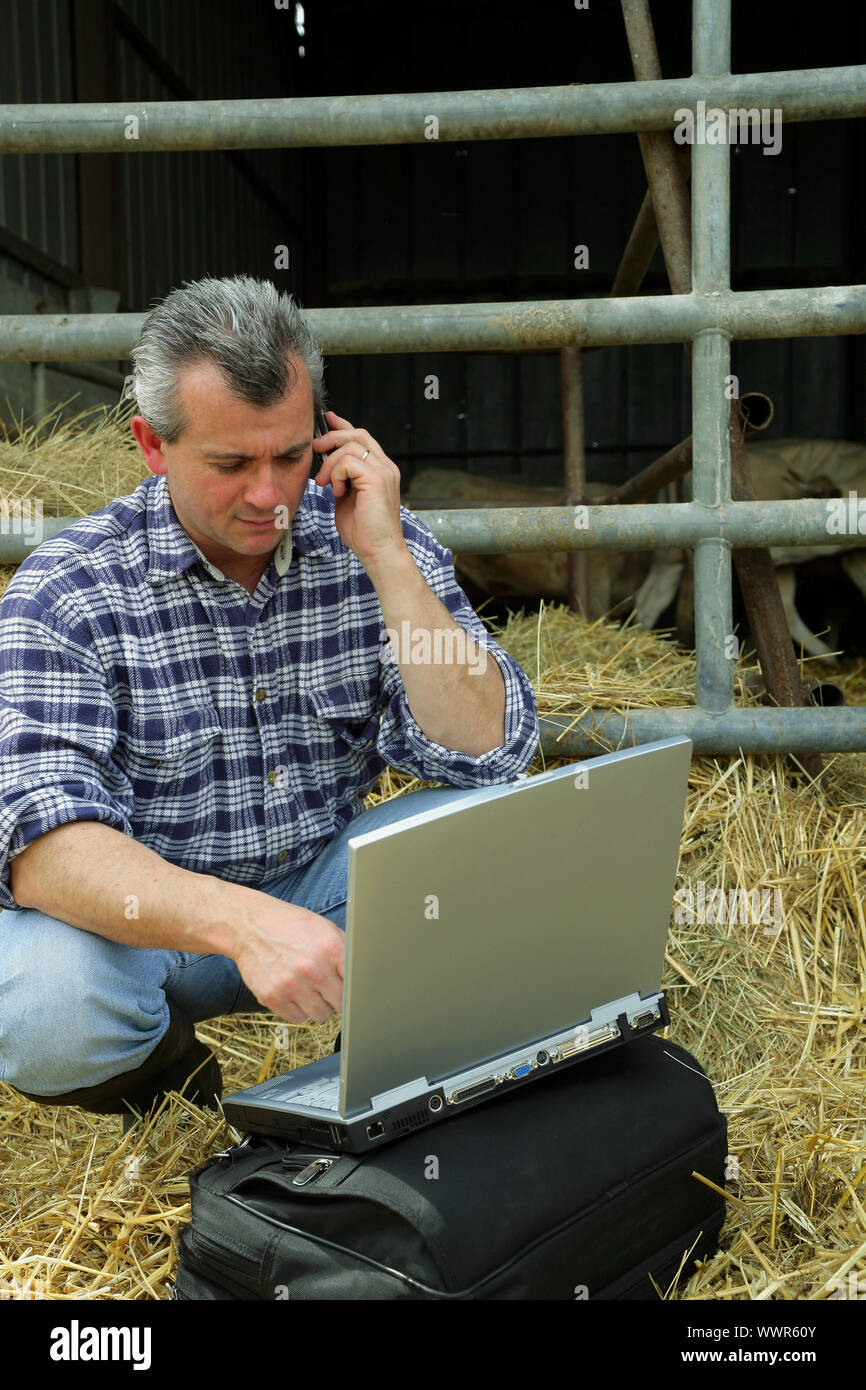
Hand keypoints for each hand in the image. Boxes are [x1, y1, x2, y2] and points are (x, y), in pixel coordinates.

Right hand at [231, 891, 344, 1022]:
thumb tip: (363, 974)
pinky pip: (297, 1019)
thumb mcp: (324, 928)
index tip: (353, 990)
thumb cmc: (289, 926)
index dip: (355, 988)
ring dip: (318, 1006)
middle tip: (327, 987)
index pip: (356, 984)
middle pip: (341, 1005)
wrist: (249, 925)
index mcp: (330, 948)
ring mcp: (291, 985)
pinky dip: (297, 1009)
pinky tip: (292, 992)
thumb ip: (344, 952)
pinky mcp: (272, 997)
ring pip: (320, 1015)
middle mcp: (312, 968)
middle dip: (336, 998)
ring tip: (308, 988)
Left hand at [312, 409, 406, 569]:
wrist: (378, 551)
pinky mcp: (377, 479)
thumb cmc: (364, 531)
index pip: (362, 438)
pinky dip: (336, 474)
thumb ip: (342, 479)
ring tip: (325, 484)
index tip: (328, 419)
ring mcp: (384, 471)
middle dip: (331, 438)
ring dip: (330, 464)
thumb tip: (328, 465)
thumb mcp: (347, 498)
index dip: (343, 426)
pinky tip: (336, 491)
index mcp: (381, 470)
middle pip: (357, 435)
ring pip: (350, 447)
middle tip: (315, 449)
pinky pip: (347, 462)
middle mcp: (386, 467)